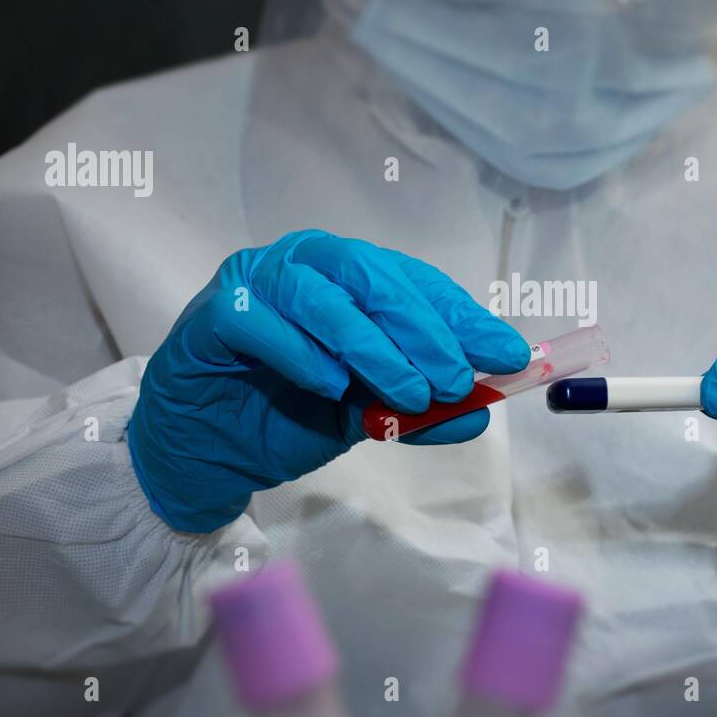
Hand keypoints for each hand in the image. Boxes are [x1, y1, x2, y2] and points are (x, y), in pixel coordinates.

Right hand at [127, 230, 529, 532]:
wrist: (209, 451)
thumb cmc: (287, 415)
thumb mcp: (368, 417)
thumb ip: (419, 410)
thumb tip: (480, 412)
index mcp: (349, 277)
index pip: (416, 284)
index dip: (463, 318)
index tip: (507, 354)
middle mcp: (306, 265)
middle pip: (374, 279)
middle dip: (425, 332)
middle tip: (456, 380)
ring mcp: (256, 281)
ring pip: (324, 297)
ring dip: (374, 347)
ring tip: (409, 394)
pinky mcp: (213, 312)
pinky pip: (261, 321)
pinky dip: (304, 354)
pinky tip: (333, 388)